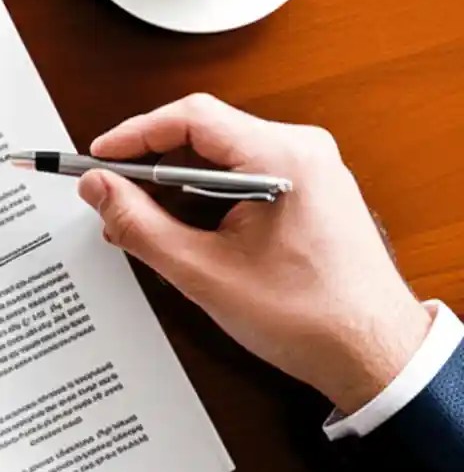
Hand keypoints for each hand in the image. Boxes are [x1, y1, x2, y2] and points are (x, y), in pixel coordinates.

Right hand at [77, 94, 430, 413]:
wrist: (373, 353)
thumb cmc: (310, 317)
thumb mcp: (203, 272)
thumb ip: (139, 224)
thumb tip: (98, 189)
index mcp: (283, 156)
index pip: (191, 119)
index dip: (134, 134)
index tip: (97, 157)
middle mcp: (301, 150)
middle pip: (203, 134)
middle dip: (149, 165)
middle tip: (109, 195)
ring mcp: (309, 168)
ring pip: (220, 156)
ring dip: (175, 185)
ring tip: (140, 222)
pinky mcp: (308, 190)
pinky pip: (241, 174)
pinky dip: (203, 196)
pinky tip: (180, 228)